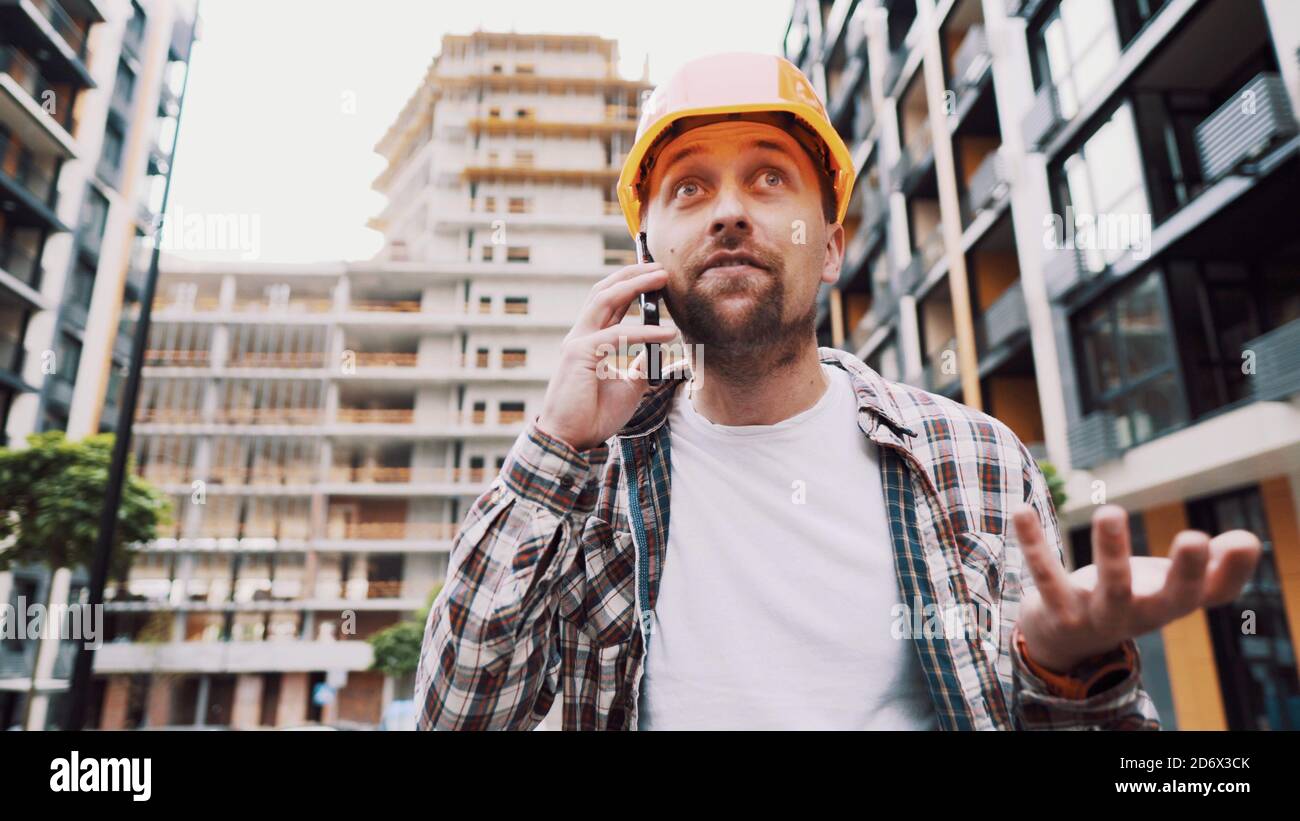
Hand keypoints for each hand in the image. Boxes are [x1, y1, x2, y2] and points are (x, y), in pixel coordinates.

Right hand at [535, 262, 678, 450]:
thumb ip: (640, 364)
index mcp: (590, 341)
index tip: (656, 276)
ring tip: (662, 278)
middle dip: (632, 274)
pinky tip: (666, 333)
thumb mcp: (629, 385)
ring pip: (606, 300)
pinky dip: (644, 332)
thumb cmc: (595, 414)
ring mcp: (577, 342)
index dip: (631, 285)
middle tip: (661, 268)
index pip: (610, 303)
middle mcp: (581, 336)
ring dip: (635, 285)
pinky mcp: (579, 354)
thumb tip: (660, 349)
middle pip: (605, 291)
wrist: (572, 439)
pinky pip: (617, 335)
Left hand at [1013, 503, 1260, 673]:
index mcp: (1170, 604)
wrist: (1065, 642)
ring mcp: (1098, 616)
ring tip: (1111, 511)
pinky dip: (1034, 543)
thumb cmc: (1129, 600)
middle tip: (1195, 537)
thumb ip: (1210, 567)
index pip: (1210, 593)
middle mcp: (1140, 615)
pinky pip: (1045, 575)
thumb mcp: (1169, 586)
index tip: (1242, 541)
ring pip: (1108, 587)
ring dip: (1110, 552)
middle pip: (1168, 599)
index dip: (1229, 572)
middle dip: (1184, 570)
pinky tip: (1021, 510)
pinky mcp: (1057, 610)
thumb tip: (1247, 542)